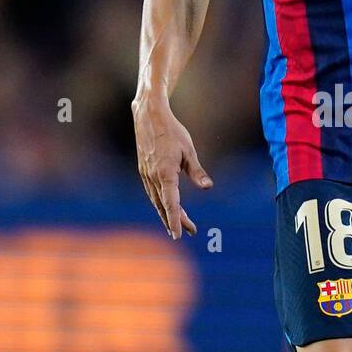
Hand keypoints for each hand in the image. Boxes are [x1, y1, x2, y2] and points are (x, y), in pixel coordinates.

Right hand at [132, 94, 212, 238]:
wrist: (149, 117)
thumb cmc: (172, 132)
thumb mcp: (189, 151)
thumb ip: (197, 171)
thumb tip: (208, 187)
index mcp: (165, 173)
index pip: (171, 203)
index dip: (176, 220)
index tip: (180, 234)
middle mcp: (153, 177)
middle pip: (164, 206)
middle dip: (176, 221)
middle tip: (190, 232)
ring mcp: (146, 175)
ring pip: (156, 201)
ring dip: (167, 214)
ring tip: (178, 226)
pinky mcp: (144, 171)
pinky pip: (152, 192)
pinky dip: (160, 203)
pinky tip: (166, 207)